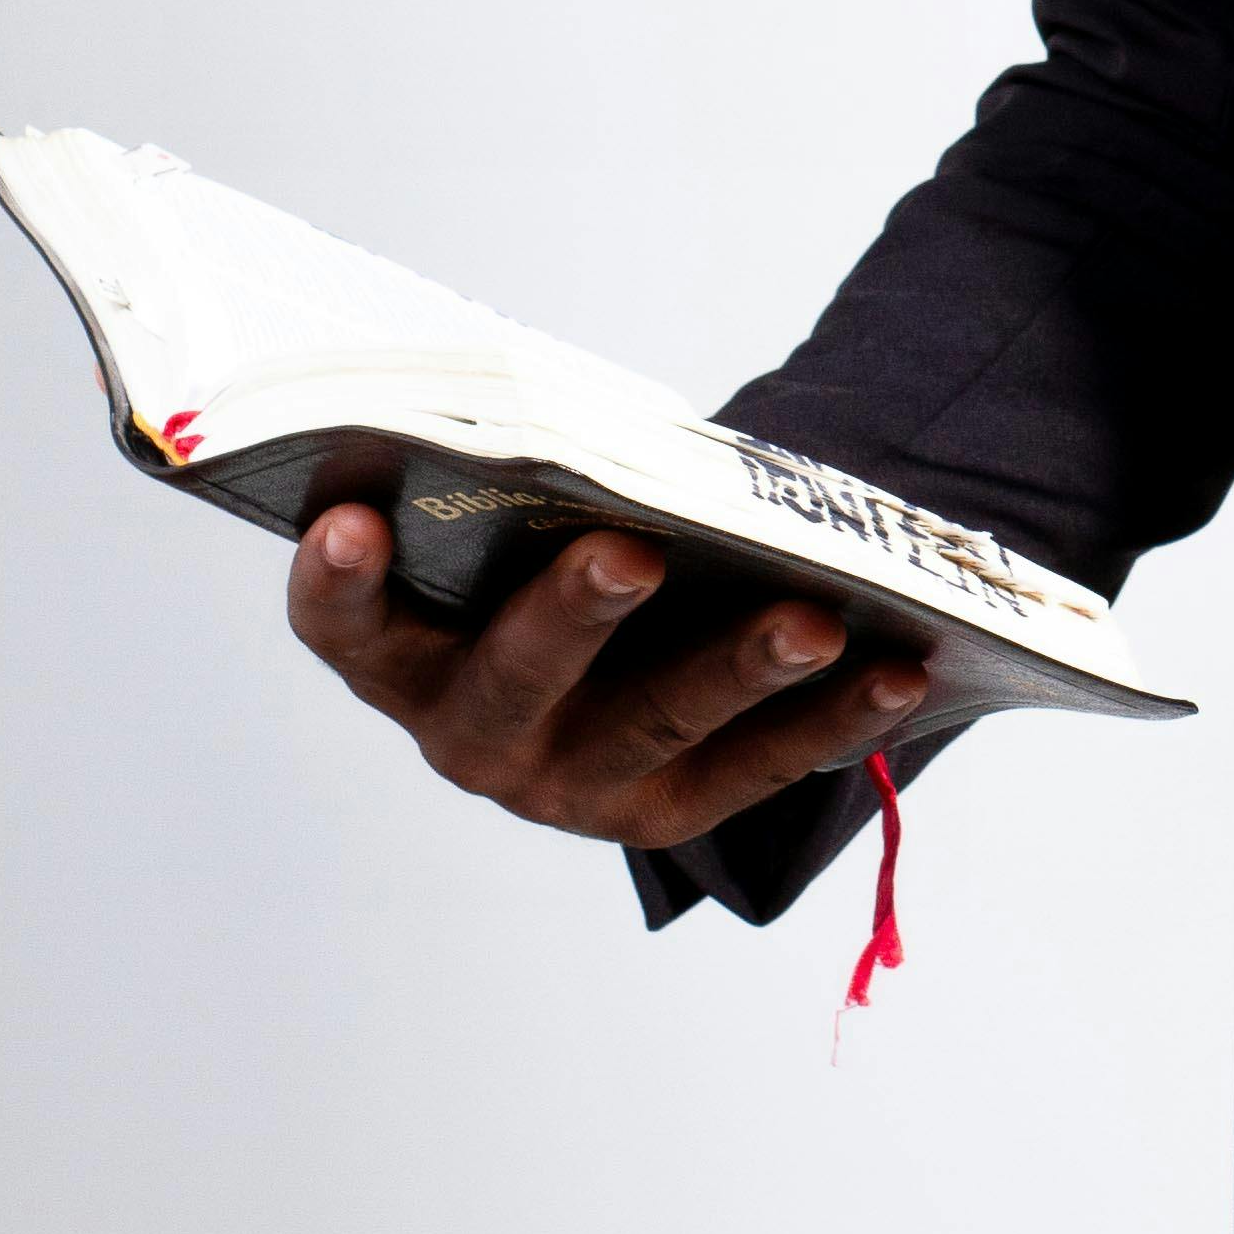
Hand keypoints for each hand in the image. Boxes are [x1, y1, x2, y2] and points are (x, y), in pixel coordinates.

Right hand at [287, 509, 931, 853]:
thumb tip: (587, 417)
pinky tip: (895, 668)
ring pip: (655, 725)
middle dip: (573, 614)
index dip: (337, 582)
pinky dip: (832, 717)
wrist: (610, 667)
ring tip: (812, 621)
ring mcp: (569, 785)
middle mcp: (473, 735)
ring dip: (738, 670)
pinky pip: (757, 767)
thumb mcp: (515, 526)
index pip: (347, 627)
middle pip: (516, 680)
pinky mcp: (664, 815)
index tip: (347, 518)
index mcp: (405, 659)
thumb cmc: (544, 554)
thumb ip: (528, 486)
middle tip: (630, 554)